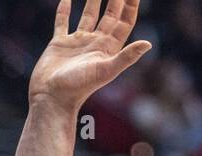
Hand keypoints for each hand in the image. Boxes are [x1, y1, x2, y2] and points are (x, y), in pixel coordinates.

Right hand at [29, 0, 151, 110]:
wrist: (52, 99)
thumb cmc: (78, 88)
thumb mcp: (105, 71)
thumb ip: (126, 57)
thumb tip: (148, 44)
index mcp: (108, 48)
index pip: (123, 22)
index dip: (130, 5)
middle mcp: (95, 43)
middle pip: (109, 15)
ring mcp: (77, 42)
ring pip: (88, 14)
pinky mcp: (59, 43)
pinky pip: (63, 21)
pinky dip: (64, 8)